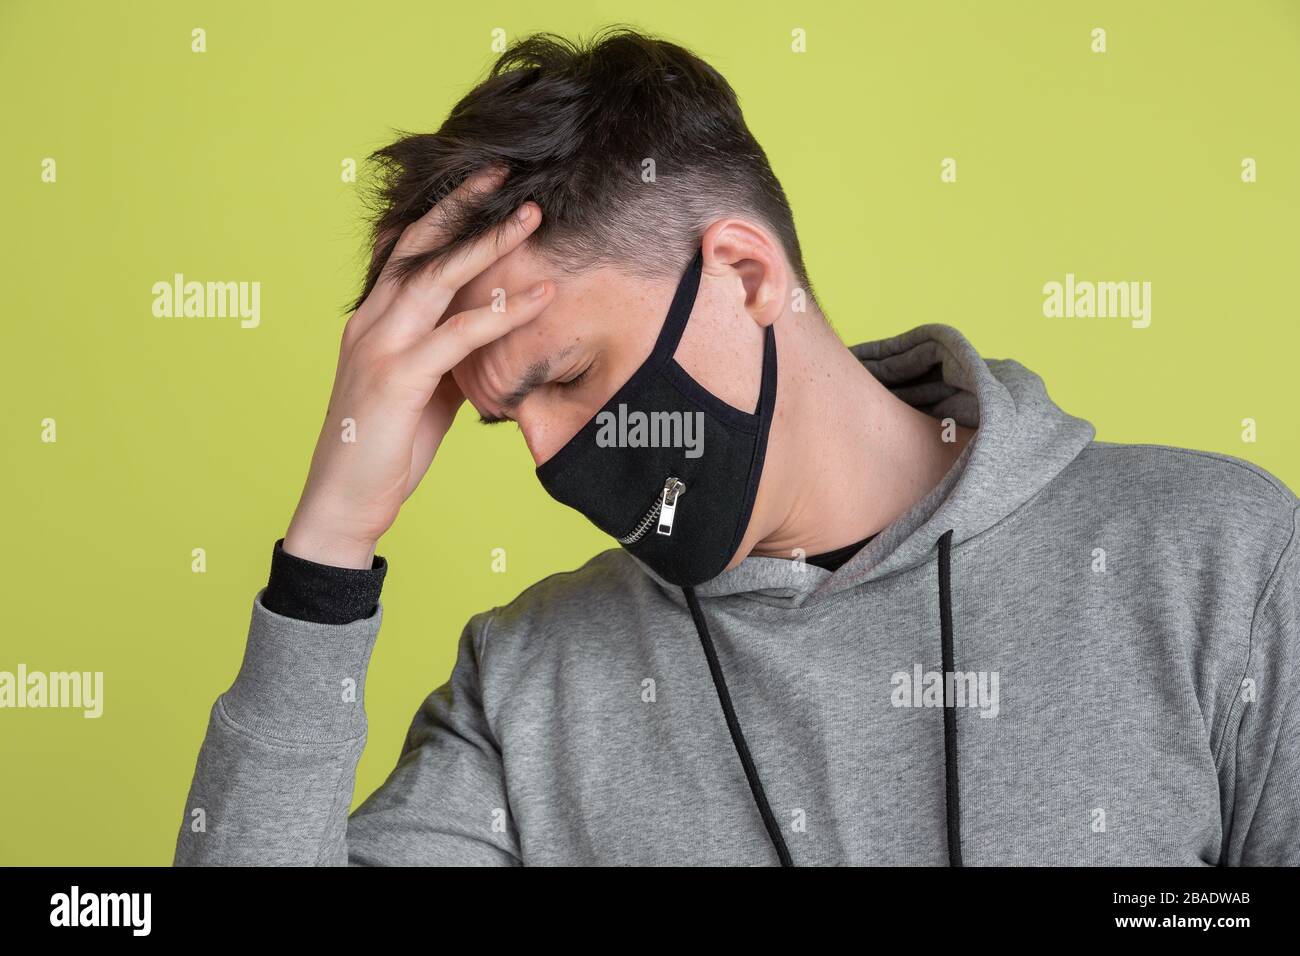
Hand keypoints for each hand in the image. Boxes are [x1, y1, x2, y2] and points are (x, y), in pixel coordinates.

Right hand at [283, 167, 550, 567]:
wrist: (344, 502)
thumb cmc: (384, 449)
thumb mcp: (421, 392)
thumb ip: (447, 357)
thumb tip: (487, 339)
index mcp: (371, 321)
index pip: (405, 251)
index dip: (440, 214)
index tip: (479, 185)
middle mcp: (369, 322)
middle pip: (419, 247)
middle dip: (463, 207)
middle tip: (505, 175)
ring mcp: (381, 347)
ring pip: (438, 278)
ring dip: (489, 245)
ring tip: (532, 220)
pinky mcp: (398, 377)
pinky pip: (459, 334)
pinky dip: (502, 312)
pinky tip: (539, 298)